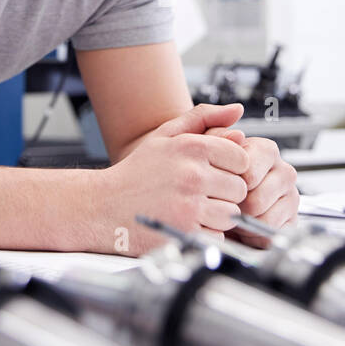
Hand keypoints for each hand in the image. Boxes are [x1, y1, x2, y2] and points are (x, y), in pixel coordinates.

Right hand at [97, 103, 249, 256]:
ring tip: (191, 209)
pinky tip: (186, 224)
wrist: (102, 206)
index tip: (212, 173)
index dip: (229, 169)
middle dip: (223, 193)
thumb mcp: (165, 136)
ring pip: (231, 214)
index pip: (242, 159)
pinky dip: (205, 233)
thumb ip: (203, 118)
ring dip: (216, 215)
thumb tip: (237, 110)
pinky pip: (217, 235)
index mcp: (192, 147)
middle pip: (239, 189)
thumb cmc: (136, 172)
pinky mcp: (186, 233)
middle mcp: (193, 174)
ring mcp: (190, 206)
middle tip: (199, 194)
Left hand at [205, 127, 299, 248]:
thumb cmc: (206, 179)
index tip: (217, 181)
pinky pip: (269, 230)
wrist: (211, 213)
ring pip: (261, 213)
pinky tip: (245, 225)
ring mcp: (290, 195)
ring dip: (241, 218)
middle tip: (224, 200)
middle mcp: (282, 170)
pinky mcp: (291, 219)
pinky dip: (252, 232)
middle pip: (256, 193)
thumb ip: (212, 123)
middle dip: (234, 201)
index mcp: (265, 150)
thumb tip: (236, 110)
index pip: (248, 166)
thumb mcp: (198, 146)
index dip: (227, 180)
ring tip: (234, 212)